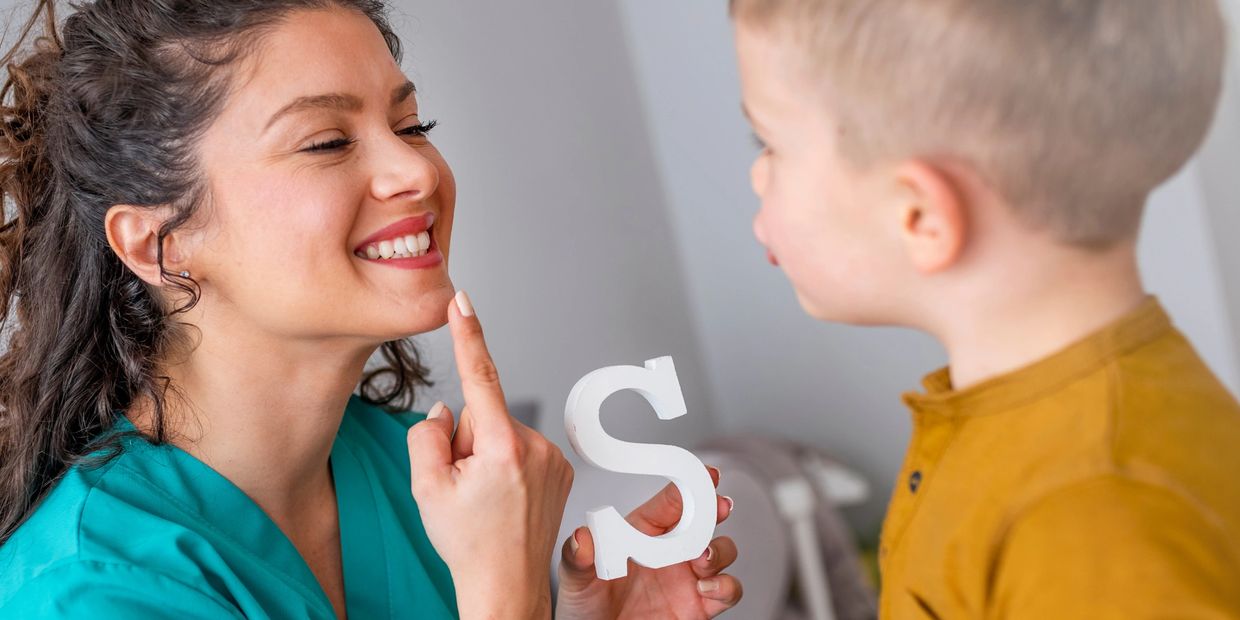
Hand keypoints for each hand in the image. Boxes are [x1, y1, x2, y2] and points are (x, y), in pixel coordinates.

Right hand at [407, 291, 573, 619]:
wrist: (506, 587)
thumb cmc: (468, 544)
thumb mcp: (426, 488)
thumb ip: (428, 435)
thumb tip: (448, 409)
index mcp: (502, 447)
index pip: (481, 376)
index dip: (468, 335)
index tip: (461, 301)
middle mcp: (535, 446)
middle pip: (484, 416)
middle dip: (467, 441)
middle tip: (464, 488)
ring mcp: (554, 458)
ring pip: (502, 433)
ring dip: (487, 456)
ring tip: (486, 500)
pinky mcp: (562, 468)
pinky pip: (521, 449)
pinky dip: (506, 465)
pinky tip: (504, 498)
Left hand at [555, 466, 742, 618]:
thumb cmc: (587, 608)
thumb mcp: (577, 581)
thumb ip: (578, 559)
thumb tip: (581, 537)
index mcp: (643, 532)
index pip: (671, 501)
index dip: (691, 484)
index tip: (705, 475)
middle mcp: (670, 552)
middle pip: (703, 520)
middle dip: (715, 509)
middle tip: (717, 506)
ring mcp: (687, 578)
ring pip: (721, 551)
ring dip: (718, 550)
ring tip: (701, 557)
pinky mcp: (699, 606)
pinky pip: (728, 591)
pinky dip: (726, 586)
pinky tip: (707, 588)